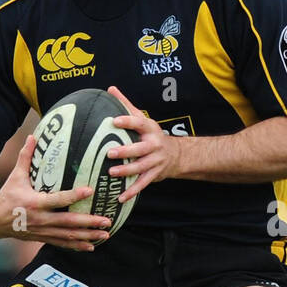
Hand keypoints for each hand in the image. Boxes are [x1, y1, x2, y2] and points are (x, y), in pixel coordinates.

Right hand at [0, 135, 110, 251]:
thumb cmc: (6, 195)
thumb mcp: (15, 176)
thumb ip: (25, 158)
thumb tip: (32, 136)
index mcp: (35, 202)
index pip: (58, 199)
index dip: (74, 195)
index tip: (90, 191)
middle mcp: (41, 219)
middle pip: (68, 222)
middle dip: (89, 223)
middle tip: (107, 221)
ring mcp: (42, 231)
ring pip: (68, 235)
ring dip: (88, 236)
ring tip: (105, 235)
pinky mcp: (42, 238)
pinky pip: (62, 243)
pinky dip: (77, 246)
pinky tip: (91, 246)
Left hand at [106, 85, 179, 203]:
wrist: (176, 155)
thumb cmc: (152, 135)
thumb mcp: (143, 119)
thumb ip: (126, 105)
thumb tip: (110, 89)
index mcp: (150, 129)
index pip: (139, 123)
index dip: (128, 121)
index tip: (114, 120)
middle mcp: (154, 145)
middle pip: (140, 148)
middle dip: (126, 151)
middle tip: (110, 152)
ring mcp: (156, 161)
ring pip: (141, 167)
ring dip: (127, 171)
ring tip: (112, 173)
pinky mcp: (155, 174)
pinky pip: (143, 183)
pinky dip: (132, 191)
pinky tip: (120, 197)